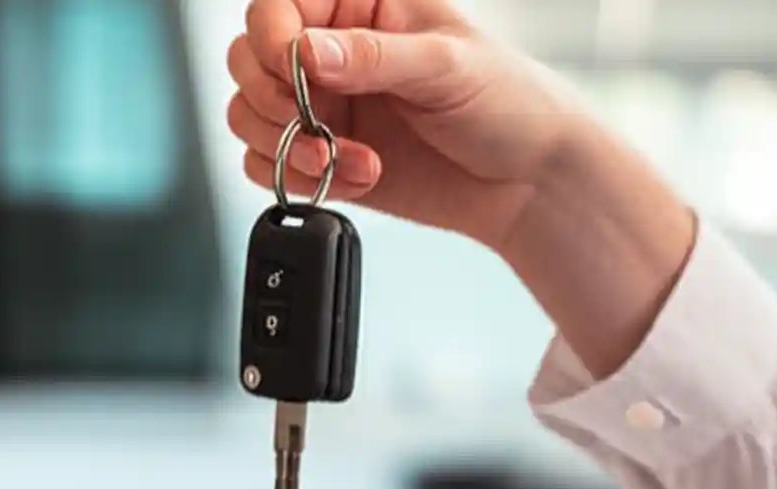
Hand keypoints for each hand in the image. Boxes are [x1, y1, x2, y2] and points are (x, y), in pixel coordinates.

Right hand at [228, 0, 695, 377]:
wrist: (528, 182)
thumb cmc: (508, 103)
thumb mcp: (448, 66)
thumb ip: (374, 57)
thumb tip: (307, 52)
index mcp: (363, 5)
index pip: (280, 4)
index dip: (273, 35)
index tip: (295, 67)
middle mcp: (334, 52)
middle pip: (249, 59)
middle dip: (270, 97)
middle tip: (312, 120)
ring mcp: (326, 106)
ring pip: (248, 115)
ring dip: (286, 145)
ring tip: (342, 160)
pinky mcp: (324, 157)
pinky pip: (268, 165)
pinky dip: (296, 178)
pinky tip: (352, 178)